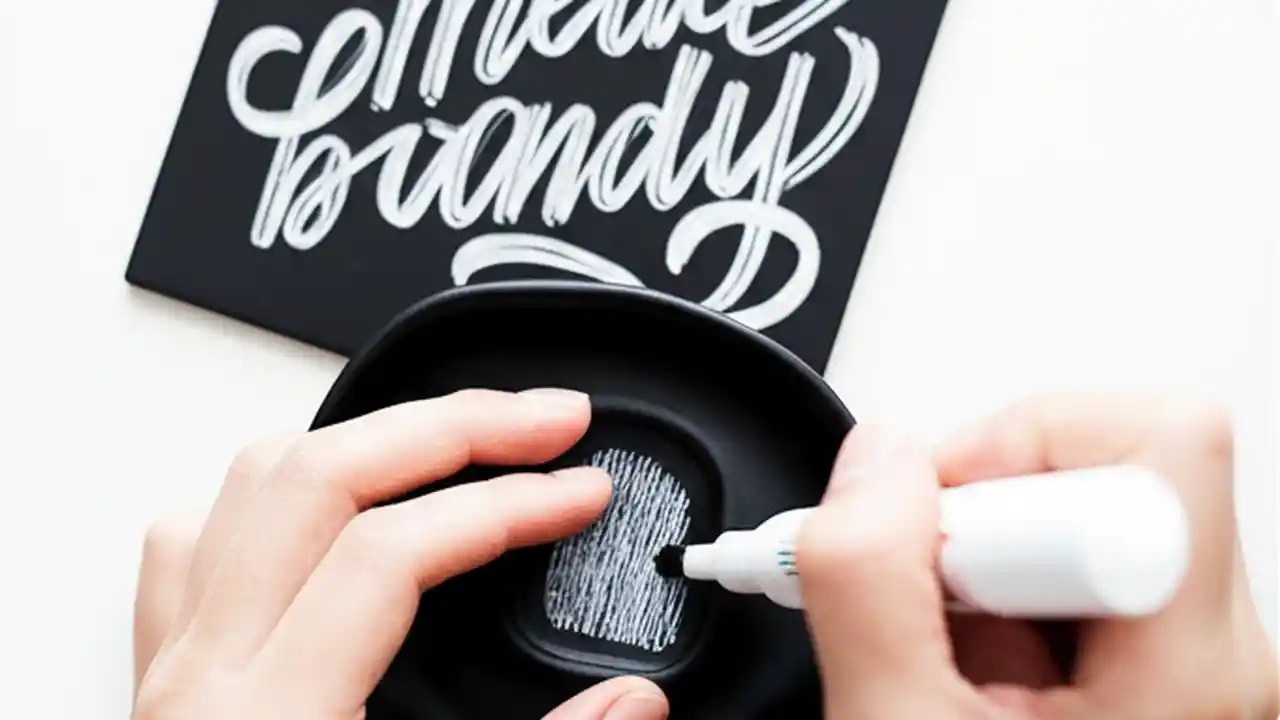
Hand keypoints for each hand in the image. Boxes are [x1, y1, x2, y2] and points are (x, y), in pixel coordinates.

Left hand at [133, 389, 669, 719]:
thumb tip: (631, 708)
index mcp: (273, 717)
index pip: (395, 552)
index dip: (508, 504)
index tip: (582, 491)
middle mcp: (206, 673)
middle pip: (320, 476)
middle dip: (452, 428)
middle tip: (545, 418)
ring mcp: (176, 667)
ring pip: (248, 484)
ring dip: (366, 440)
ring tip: (455, 436)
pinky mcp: (168, 679)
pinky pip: (194, 544)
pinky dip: (268, 498)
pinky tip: (327, 504)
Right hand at [797, 394, 1277, 718]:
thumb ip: (869, 582)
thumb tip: (876, 463)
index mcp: (1192, 670)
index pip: (1161, 443)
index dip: (1020, 452)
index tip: (933, 531)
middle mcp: (1213, 653)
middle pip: (1112, 468)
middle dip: (980, 515)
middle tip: (927, 601)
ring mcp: (1185, 664)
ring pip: (1074, 517)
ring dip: (972, 562)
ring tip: (935, 655)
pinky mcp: (1147, 669)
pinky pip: (1059, 569)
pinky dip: (984, 595)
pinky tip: (954, 668)